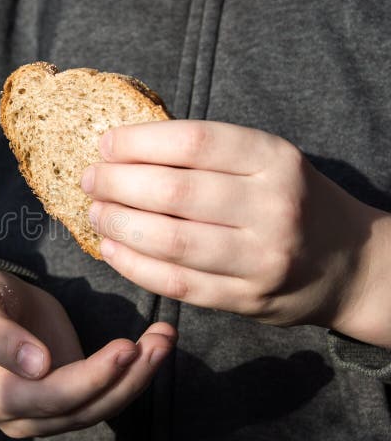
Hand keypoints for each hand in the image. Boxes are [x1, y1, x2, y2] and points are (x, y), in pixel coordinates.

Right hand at [0, 265, 175, 437]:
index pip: (47, 398)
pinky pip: (104, 396)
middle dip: (125, 378)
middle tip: (158, 341)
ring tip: (163, 340)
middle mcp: (18, 416)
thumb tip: (36, 366)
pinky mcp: (68, 399)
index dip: (89, 379)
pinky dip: (133, 375)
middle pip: (81, 409)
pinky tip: (154, 347)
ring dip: (137, 378)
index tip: (124, 350)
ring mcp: (45, 413)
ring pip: (99, 408)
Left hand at [82, 120, 390, 347]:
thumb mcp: (266, 161)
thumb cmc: (290, 200)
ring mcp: (261, 258)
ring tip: (96, 214)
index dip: (138, 142)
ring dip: (119, 225)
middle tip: (90, 181)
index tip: (106, 144)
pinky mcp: (246, 299)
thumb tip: (124, 148)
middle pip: (173, 191)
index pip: (193, 141)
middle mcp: (272, 206)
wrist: (349, 263)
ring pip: (169, 240)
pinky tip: (111, 249)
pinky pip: (176, 283)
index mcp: (274, 159)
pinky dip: (134, 266)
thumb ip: (207, 154)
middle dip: (117, 183)